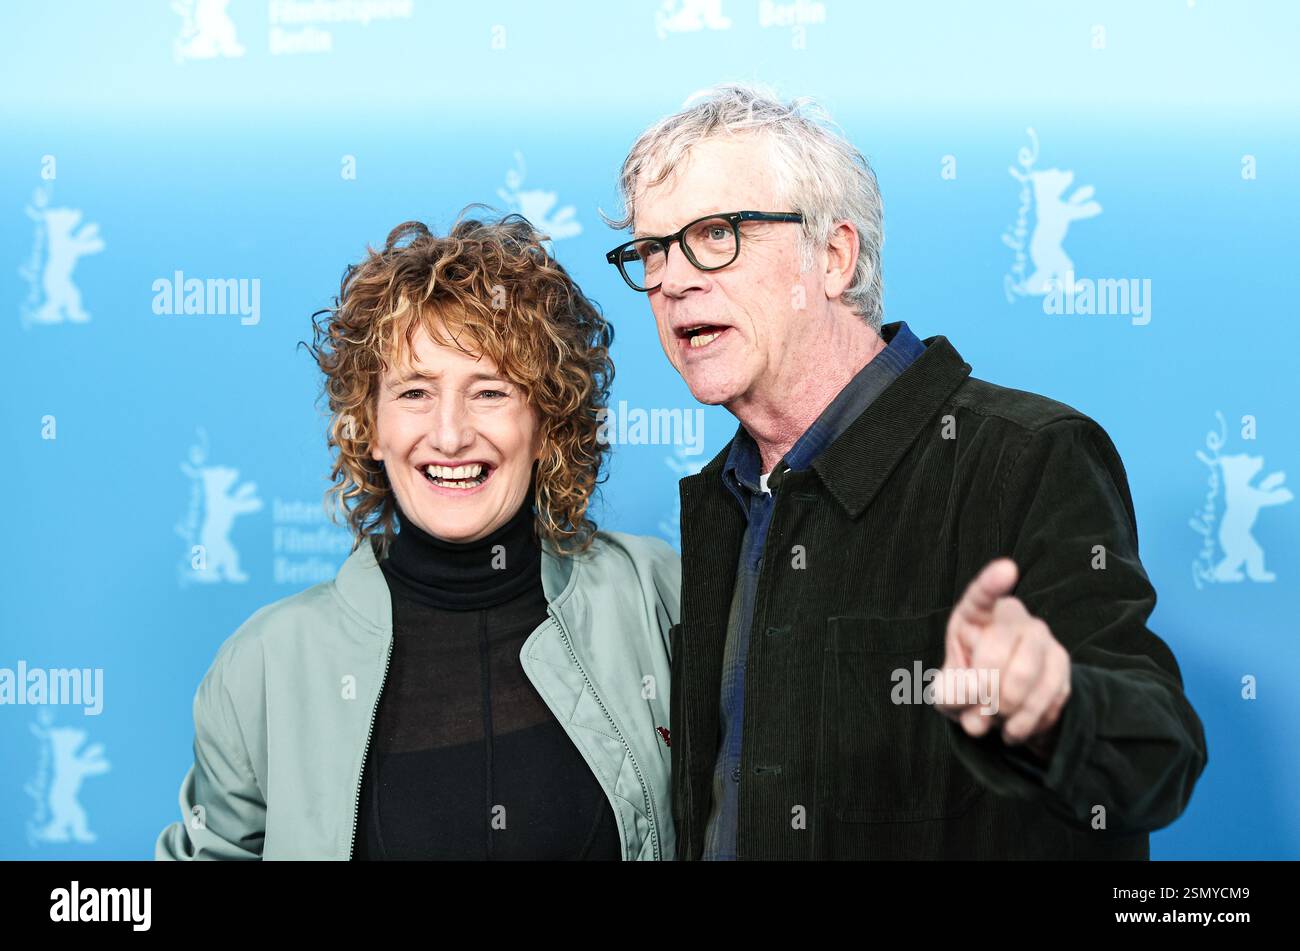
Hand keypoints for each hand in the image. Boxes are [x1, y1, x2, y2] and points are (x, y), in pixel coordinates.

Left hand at [934, 558, 1070, 757]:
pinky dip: (1027, 723)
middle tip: (976, 713)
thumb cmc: (966, 686)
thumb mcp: (947, 693)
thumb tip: (977, 720)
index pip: (982, 596)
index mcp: (975, 615)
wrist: (1000, 704)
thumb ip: (954, 699)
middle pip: (996, 656)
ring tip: (994, 722)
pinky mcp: (1063, 663)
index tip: (1007, 569)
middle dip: (981, 694)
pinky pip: (1048, 698)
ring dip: (1005, 713)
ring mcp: (1042, 637)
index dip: (992, 583)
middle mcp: (1012, 617)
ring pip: (1025, 679)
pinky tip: (1014, 727)